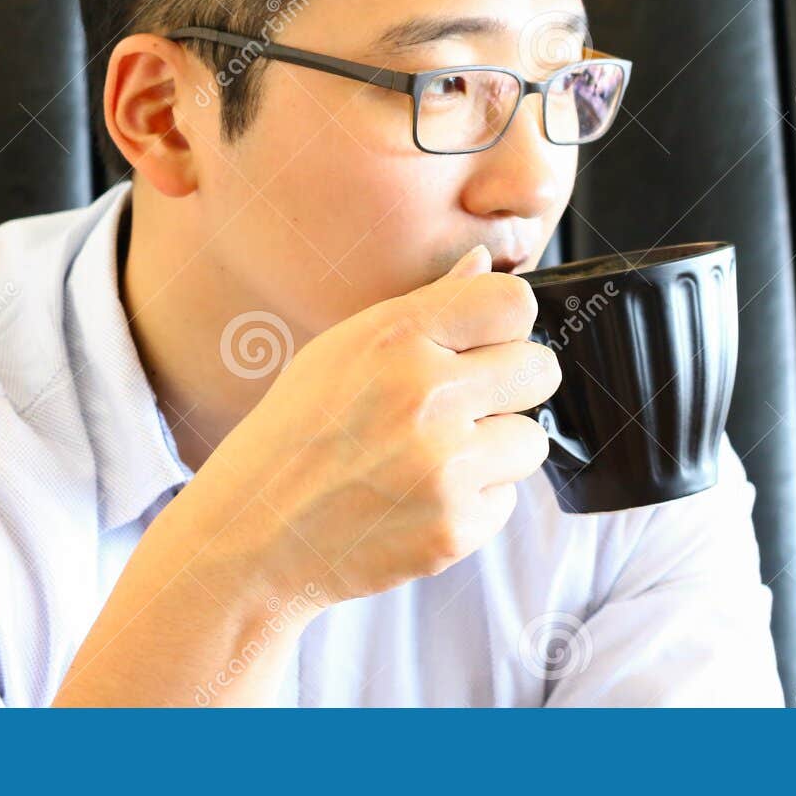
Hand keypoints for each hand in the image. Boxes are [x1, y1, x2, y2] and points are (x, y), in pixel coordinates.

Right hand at [182, 243, 560, 607]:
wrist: (254, 533)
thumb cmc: (298, 431)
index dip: (505, 325)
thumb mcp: (343, 349)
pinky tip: (419, 498)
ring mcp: (444, 467)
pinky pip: (506, 500)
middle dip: (513, 386)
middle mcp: (426, 395)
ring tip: (434, 457)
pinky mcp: (453, 528)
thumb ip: (425, 307)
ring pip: (531, 439)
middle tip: (467, 405)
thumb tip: (487, 263)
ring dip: (496, 449)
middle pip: (540, 369)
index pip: (513, 303)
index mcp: (396, 337)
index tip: (484, 344)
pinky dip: (473, 502)